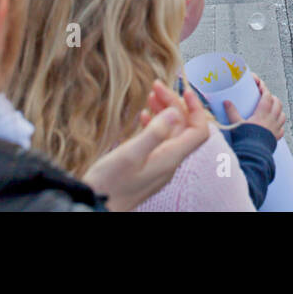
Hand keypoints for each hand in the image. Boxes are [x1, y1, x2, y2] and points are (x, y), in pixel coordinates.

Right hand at [82, 80, 209, 211]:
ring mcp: (158, 164)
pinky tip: (143, 115)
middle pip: (183, 127)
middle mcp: (169, 162)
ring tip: (151, 94)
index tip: (183, 90)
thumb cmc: (109, 184)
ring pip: (170, 132)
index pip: (198, 131)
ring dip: (164, 111)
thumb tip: (175, 111)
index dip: (196, 109)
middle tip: (156, 86)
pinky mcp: (146, 166)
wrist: (93, 207)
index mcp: (170, 158)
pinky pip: (158, 141)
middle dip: (174, 103)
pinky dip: (154, 124)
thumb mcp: (130, 154)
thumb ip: (154, 132)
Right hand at [225, 75, 286, 139]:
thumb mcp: (236, 123)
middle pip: (277, 103)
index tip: (260, 85)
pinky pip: (282, 128)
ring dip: (278, 109)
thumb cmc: (245, 139)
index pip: (267, 96)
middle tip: (266, 96)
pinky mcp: (277, 137)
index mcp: (262, 114)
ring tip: (272, 109)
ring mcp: (276, 128)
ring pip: (282, 114)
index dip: (264, 89)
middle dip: (272, 98)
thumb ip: (231, 112)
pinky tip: (275, 124)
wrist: (253, 154)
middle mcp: (272, 119)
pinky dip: (279, 124)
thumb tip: (226, 102)